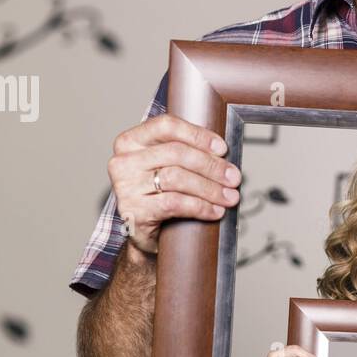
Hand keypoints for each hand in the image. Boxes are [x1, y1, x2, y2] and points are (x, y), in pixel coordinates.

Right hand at [107, 113, 241, 255]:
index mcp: (131, 141)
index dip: (198, 135)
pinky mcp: (134, 211)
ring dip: (210, 188)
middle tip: (233, 178)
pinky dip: (200, 206)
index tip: (222, 148)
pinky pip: (175, 203)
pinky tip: (215, 211)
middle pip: (176, 153)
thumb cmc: (157, 193)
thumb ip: (185, 151)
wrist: (143, 231)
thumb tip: (222, 153)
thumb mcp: (165, 165)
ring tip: (229, 196)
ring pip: (177, 178)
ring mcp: (125, 186)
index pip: (166, 126)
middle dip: (211, 165)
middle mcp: (123, 161)